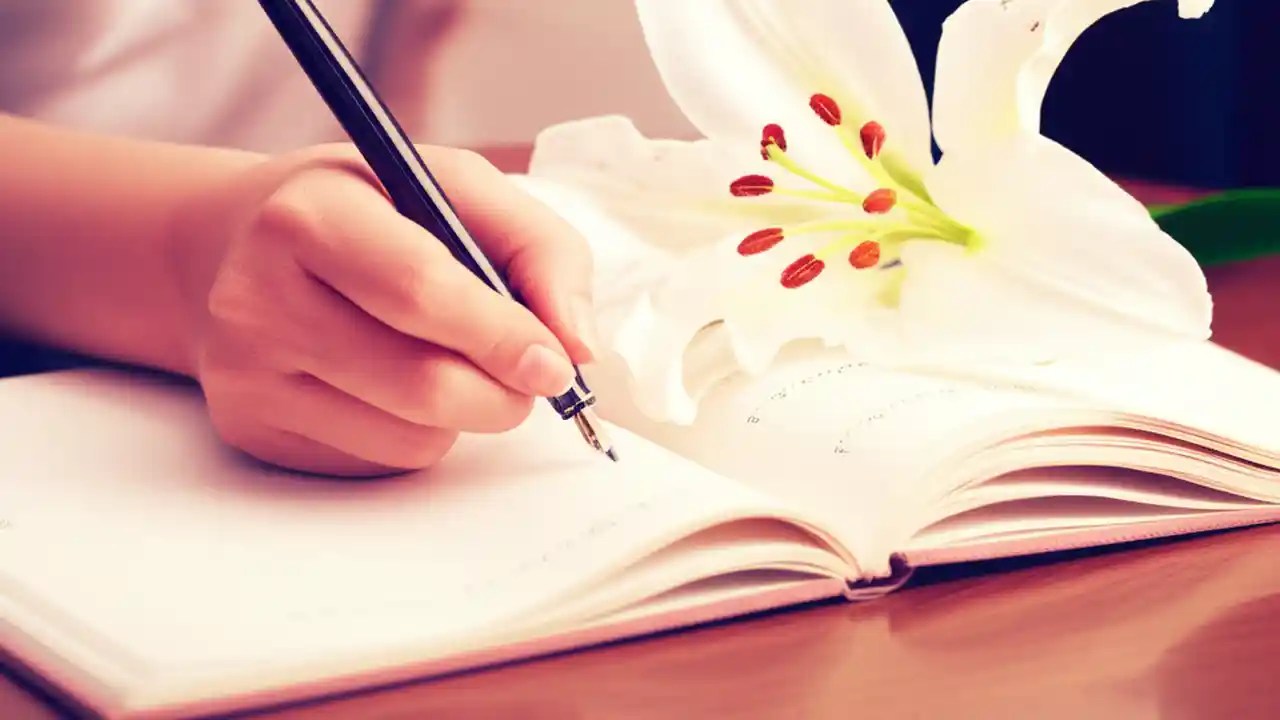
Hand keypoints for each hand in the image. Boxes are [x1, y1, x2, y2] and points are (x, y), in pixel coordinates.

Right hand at [171, 144, 597, 475]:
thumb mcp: (451, 186)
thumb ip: (536, 247)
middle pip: (420, 383)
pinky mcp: (251, 428)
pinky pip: (378, 461)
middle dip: (502, 392)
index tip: (558, 364)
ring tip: (446, 360)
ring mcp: (245, 373)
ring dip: (464, 415)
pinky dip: (417, 434)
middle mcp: (257, 295)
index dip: (502, 335)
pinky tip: (391, 383)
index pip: (420, 291)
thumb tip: (577, 344)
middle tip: (530, 376)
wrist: (230, 246)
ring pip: (410, 438)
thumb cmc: (365, 211)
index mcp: (308, 214)